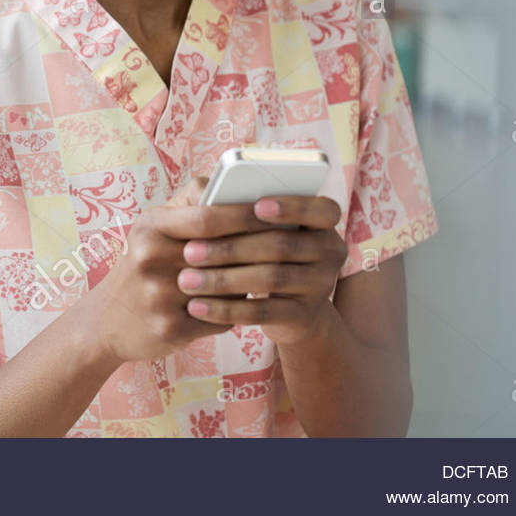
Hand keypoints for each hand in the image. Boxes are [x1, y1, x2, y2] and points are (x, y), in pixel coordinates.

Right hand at [82, 177, 296, 363]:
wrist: (106, 320)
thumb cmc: (142, 264)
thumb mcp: (152, 227)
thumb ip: (190, 206)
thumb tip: (237, 190)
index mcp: (150, 227)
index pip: (208, 216)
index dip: (247, 214)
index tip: (278, 211)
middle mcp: (150, 259)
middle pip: (223, 252)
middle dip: (261, 247)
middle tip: (292, 243)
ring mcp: (159, 296)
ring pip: (228, 288)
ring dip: (252, 283)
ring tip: (272, 273)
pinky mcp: (169, 329)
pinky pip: (221, 319)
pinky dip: (236, 312)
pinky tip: (242, 306)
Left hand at [175, 194, 346, 345]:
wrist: (287, 309)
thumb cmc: (262, 252)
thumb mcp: (259, 230)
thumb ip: (242, 208)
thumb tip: (206, 199)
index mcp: (322, 221)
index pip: (323, 209)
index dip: (293, 207)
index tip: (257, 206)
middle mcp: (329, 251)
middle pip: (281, 245)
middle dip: (230, 247)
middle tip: (188, 251)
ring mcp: (320, 285)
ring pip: (270, 278)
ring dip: (222, 279)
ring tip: (185, 281)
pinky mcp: (302, 317)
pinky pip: (262, 312)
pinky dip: (225, 309)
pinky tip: (196, 306)